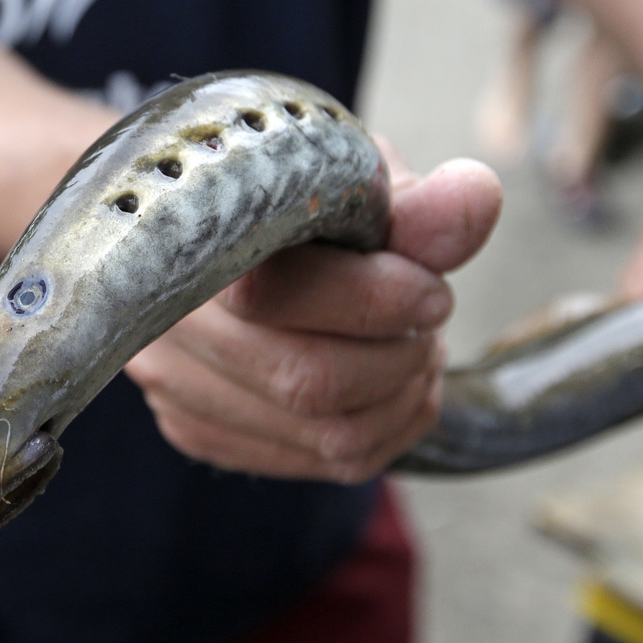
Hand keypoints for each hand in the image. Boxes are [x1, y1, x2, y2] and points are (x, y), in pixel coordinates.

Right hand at [123, 147, 501, 481]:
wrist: (216, 221)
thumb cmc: (291, 192)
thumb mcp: (354, 179)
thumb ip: (414, 202)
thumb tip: (478, 197)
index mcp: (190, 233)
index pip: (283, 295)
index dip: (380, 301)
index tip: (432, 290)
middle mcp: (164, 317)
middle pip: (310, 383)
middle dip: (400, 360)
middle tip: (430, 326)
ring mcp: (173, 382)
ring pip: (326, 437)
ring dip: (402, 402)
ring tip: (418, 353)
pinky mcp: (196, 426)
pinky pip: (318, 463)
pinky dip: (382, 431)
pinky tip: (388, 386)